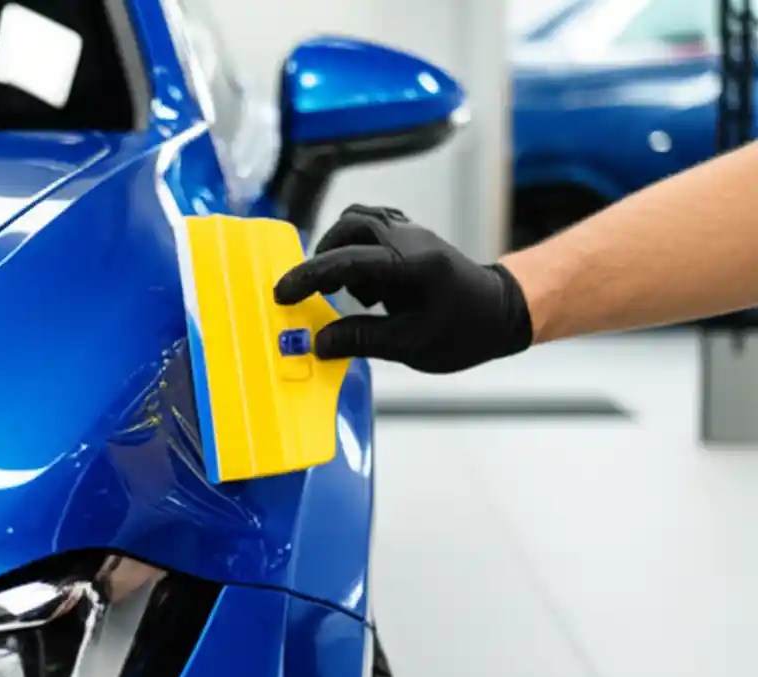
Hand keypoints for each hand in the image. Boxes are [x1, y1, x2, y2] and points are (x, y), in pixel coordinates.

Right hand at [274, 205, 533, 372]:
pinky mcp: (411, 233)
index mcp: (409, 266)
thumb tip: (318, 342)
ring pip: (358, 221)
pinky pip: (371, 226)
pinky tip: (367, 284)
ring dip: (341, 250)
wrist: (503, 310)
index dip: (308, 278)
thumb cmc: (464, 331)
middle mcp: (407, 238)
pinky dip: (356, 248)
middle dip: (324, 258)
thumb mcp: (412, 346)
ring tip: (350, 291)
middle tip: (315, 293)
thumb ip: (361, 339)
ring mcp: (410, 231)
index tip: (282, 295)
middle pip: (348, 227)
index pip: (346, 262)